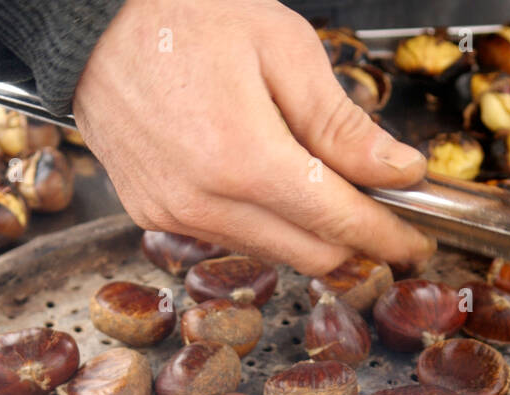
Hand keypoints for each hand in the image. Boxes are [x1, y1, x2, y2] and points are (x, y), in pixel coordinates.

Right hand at [72, 0, 434, 275]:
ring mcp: (173, 214)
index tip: (417, 242)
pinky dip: (266, 227)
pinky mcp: (153, 214)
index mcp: (242, 159)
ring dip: (311, 237)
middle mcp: (203, 202)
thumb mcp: (283, 49)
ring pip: (271, 254)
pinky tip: (276, 190)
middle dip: (357, 246)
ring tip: (333, 199)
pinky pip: (228, 238)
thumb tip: (397, 172)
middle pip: (310, 255)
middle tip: (389, 224)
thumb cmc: (183, 14)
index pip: (339, 224)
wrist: (92, 19)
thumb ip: (343, 124)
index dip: (388, 238)